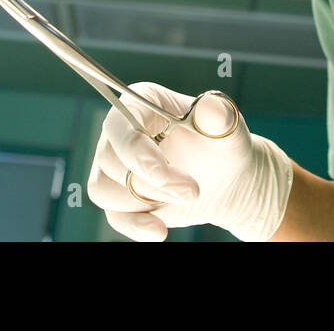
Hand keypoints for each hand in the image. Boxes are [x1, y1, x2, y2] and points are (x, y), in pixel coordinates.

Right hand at [87, 82, 292, 241]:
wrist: (226, 177)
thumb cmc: (221, 143)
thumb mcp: (227, 127)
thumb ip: (218, 116)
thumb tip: (210, 107)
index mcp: (140, 103)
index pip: (120, 125)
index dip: (136, 152)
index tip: (162, 175)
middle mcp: (119, 132)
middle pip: (112, 162)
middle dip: (154, 183)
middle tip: (193, 190)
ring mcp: (114, 165)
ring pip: (106, 190)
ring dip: (147, 202)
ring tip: (186, 197)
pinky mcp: (119, 196)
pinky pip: (113, 215)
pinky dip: (135, 226)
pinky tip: (159, 231)